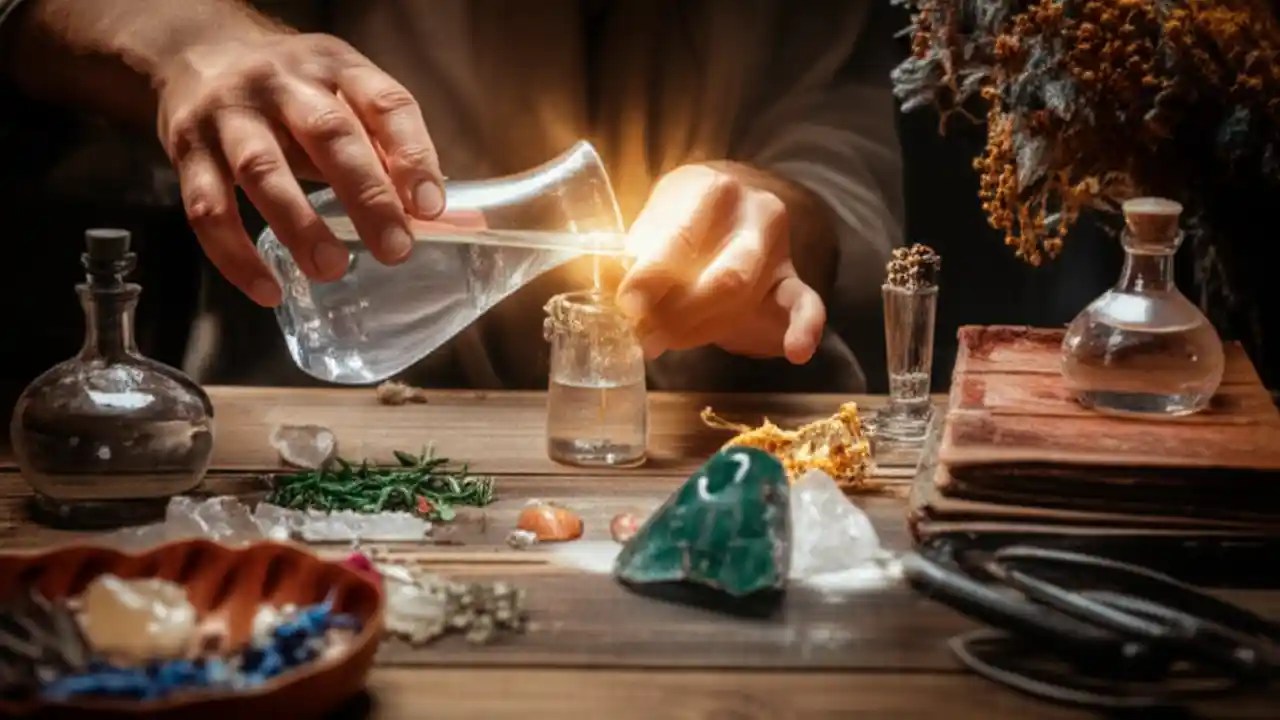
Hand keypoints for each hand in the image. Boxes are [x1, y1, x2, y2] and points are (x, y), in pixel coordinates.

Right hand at [155, 31, 443, 305]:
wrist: (198, 52)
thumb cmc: (295, 92)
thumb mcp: (347, 100)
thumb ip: (393, 156)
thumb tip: (458, 224)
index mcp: (338, 68)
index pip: (386, 105)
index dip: (413, 155)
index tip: (431, 207)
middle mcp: (283, 84)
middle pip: (329, 136)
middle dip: (367, 196)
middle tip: (396, 249)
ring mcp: (230, 114)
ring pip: (262, 171)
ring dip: (300, 225)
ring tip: (332, 270)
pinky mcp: (187, 149)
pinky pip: (208, 208)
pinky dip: (236, 255)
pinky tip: (269, 290)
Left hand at [616, 164, 825, 364]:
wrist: (728, 211)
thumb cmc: (681, 220)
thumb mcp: (654, 221)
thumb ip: (635, 252)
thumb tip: (606, 283)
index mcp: (714, 188)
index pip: (682, 236)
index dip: (652, 275)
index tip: (627, 303)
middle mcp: (755, 212)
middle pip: (723, 275)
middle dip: (678, 313)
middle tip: (644, 335)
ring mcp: (779, 248)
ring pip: (746, 296)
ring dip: (699, 329)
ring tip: (661, 343)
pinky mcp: (792, 280)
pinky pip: (808, 304)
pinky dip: (805, 329)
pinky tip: (797, 352)